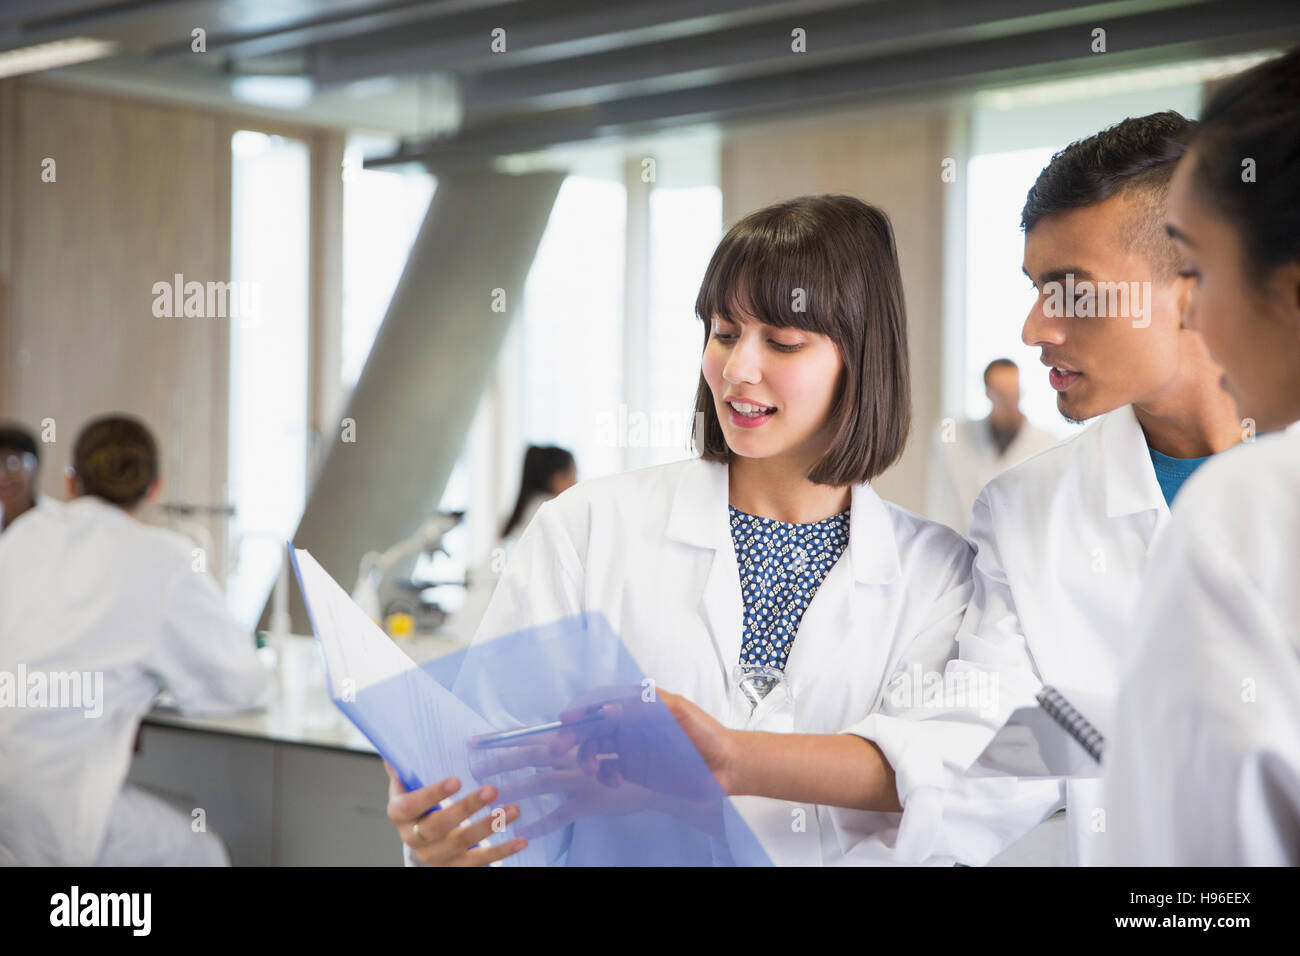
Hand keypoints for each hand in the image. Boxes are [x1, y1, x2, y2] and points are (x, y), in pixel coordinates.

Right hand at [384, 762, 527, 865]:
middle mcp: (413, 838)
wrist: (421, 834)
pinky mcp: (454, 868)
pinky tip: (521, 840)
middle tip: (492, 789)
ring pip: (461, 845)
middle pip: (438, 827)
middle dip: (466, 808)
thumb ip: (410, 758)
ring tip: (514, 809)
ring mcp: (434, 856)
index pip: (410, 805)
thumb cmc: (421, 796)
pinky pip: (478, 863)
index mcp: (399, 813)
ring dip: (490, 827)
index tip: (456, 779)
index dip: (432, 794)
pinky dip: (502, 852)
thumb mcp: (411, 777)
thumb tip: (406, 729)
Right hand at [551, 687, 738, 795]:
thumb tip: (608, 711)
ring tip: (592, 769)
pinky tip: (614, 780)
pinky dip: (603, 775)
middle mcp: (631, 724)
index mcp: (640, 706)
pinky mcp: (634, 770)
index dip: (583, 710)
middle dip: (574, 736)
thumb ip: (644, 708)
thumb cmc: (706, 733)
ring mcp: (631, 748)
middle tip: (559, 748)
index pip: (604, 704)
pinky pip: (608, 770)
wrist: (726, 766)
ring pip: (596, 748)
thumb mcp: (679, 712)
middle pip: (593, 727)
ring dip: (586, 757)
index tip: (566, 719)